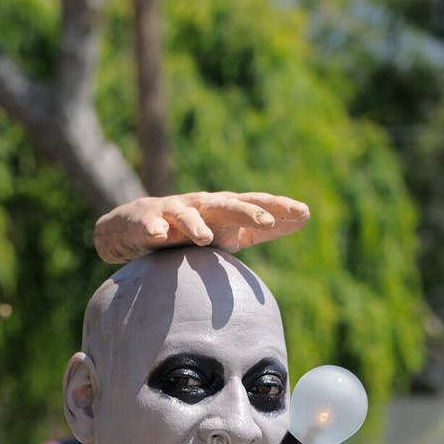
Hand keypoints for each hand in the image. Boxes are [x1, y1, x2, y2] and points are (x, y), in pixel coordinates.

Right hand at [93, 190, 309, 264]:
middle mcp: (203, 207)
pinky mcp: (148, 222)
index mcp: (224, 210)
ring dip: (197, 225)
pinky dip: (154, 229)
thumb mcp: (227, 231)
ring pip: (188, 216)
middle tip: (266, 221)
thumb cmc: (190, 230)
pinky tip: (158, 235)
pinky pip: (150, 226)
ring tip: (205, 238)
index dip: (278, 209)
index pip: (255, 206)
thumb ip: (261, 228)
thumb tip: (304, 218)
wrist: (139, 226)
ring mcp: (174, 213)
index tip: (304, 214)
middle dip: (246, 212)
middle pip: (228, 206)